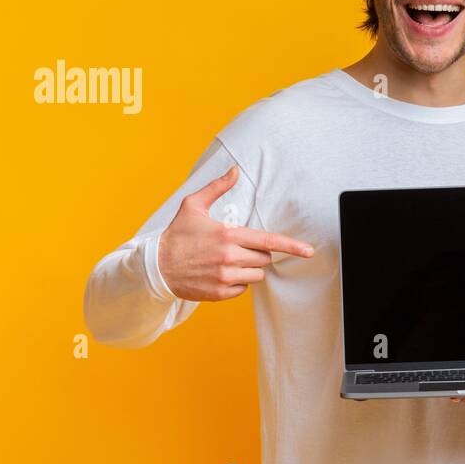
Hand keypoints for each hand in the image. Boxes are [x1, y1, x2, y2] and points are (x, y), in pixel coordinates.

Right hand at [157, 164, 314, 300]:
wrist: (156, 267)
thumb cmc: (177, 235)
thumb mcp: (193, 205)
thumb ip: (217, 187)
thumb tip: (235, 170)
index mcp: (228, 235)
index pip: (268, 241)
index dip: (292, 247)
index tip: (308, 251)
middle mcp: (230, 257)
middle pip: (264, 258)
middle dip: (256, 253)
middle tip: (235, 248)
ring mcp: (226, 277)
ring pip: (256, 274)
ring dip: (248, 268)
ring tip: (226, 261)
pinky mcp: (220, 293)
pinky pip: (243, 289)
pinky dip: (237, 282)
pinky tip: (220, 274)